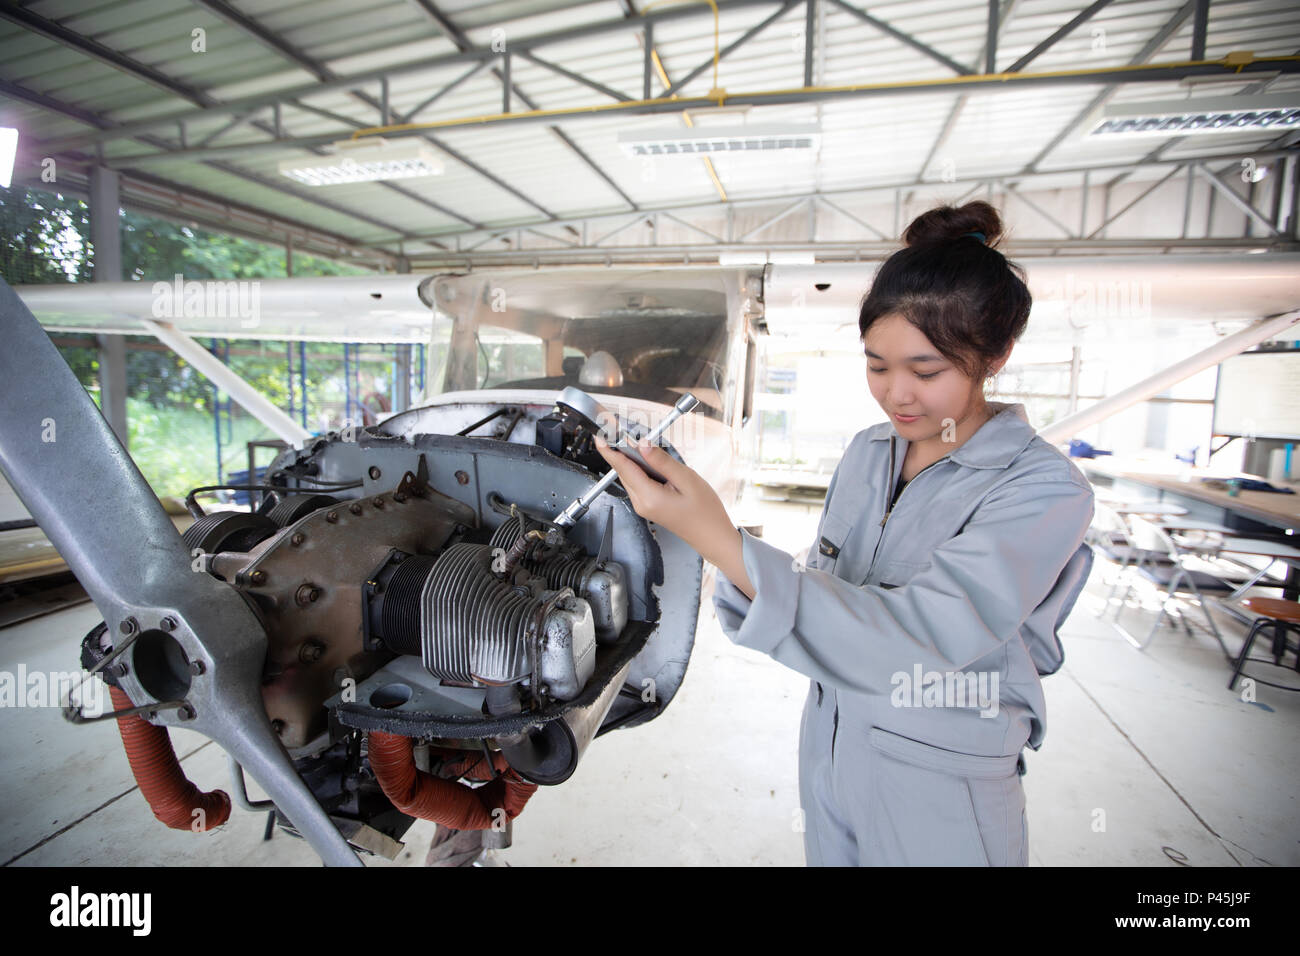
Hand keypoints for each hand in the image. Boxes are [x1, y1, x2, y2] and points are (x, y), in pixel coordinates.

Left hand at [593, 434, 754, 598]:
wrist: (712, 535)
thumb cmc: (705, 512)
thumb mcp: (687, 480)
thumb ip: (662, 461)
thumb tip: (643, 444)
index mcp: (649, 498)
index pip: (623, 468)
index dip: (610, 449)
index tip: (601, 435)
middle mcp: (641, 504)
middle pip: (624, 471)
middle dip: (621, 450)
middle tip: (620, 430)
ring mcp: (643, 506)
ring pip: (631, 476)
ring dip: (632, 459)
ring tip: (640, 444)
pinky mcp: (648, 506)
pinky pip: (638, 483)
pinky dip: (641, 469)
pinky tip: (651, 462)